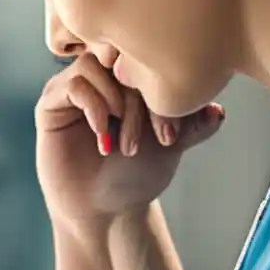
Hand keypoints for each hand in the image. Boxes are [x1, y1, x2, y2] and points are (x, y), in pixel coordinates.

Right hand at [35, 54, 224, 238]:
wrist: (106, 210)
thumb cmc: (135, 176)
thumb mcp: (171, 146)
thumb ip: (193, 124)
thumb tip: (218, 109)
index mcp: (126, 79)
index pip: (146, 60)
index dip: (164, 90)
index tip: (172, 133)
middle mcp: (99, 77)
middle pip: (122, 59)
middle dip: (144, 99)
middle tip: (156, 137)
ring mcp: (73, 88)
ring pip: (97, 67)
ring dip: (119, 104)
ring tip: (125, 142)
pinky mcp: (51, 104)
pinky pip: (74, 84)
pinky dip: (95, 107)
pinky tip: (104, 137)